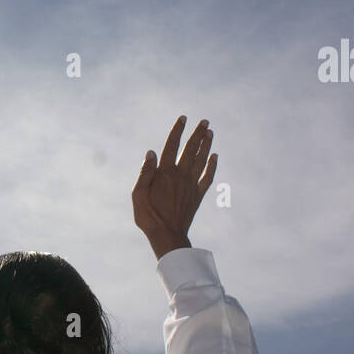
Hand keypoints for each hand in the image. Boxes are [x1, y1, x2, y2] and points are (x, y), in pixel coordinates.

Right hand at [132, 116, 216, 259]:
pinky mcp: (197, 195)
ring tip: (210, 132)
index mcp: (164, 173)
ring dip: (206, 145)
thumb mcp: (138, 194)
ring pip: (201, 160)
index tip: (183, 118)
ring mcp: (191, 185)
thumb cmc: (148, 216)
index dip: (177, 131)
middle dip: (198, 134)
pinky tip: (215, 157)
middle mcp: (180, 175)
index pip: (172, 146)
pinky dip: (212, 166)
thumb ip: (145, 173)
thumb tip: (151, 152)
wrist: (167, 235)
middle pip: (190, 149)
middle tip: (205, 121)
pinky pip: (207, 177)